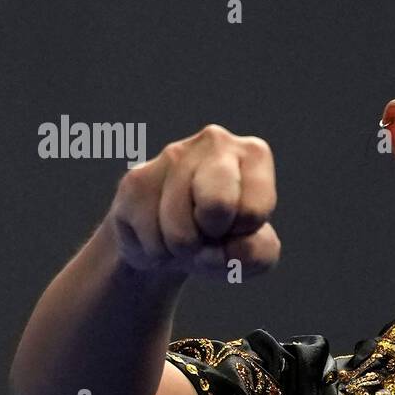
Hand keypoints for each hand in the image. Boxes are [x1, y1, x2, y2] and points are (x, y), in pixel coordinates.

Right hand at [107, 123, 280, 277]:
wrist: (174, 238)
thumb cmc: (226, 238)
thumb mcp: (257, 251)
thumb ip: (259, 253)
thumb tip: (218, 252)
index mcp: (254, 154)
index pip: (253, 213)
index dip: (242, 235)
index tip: (238, 226)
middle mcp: (215, 142)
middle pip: (216, 206)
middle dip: (212, 238)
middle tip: (211, 233)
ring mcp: (171, 156)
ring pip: (179, 233)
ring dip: (184, 251)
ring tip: (187, 237)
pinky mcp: (135, 179)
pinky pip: (149, 239)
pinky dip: (158, 252)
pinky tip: (162, 234)